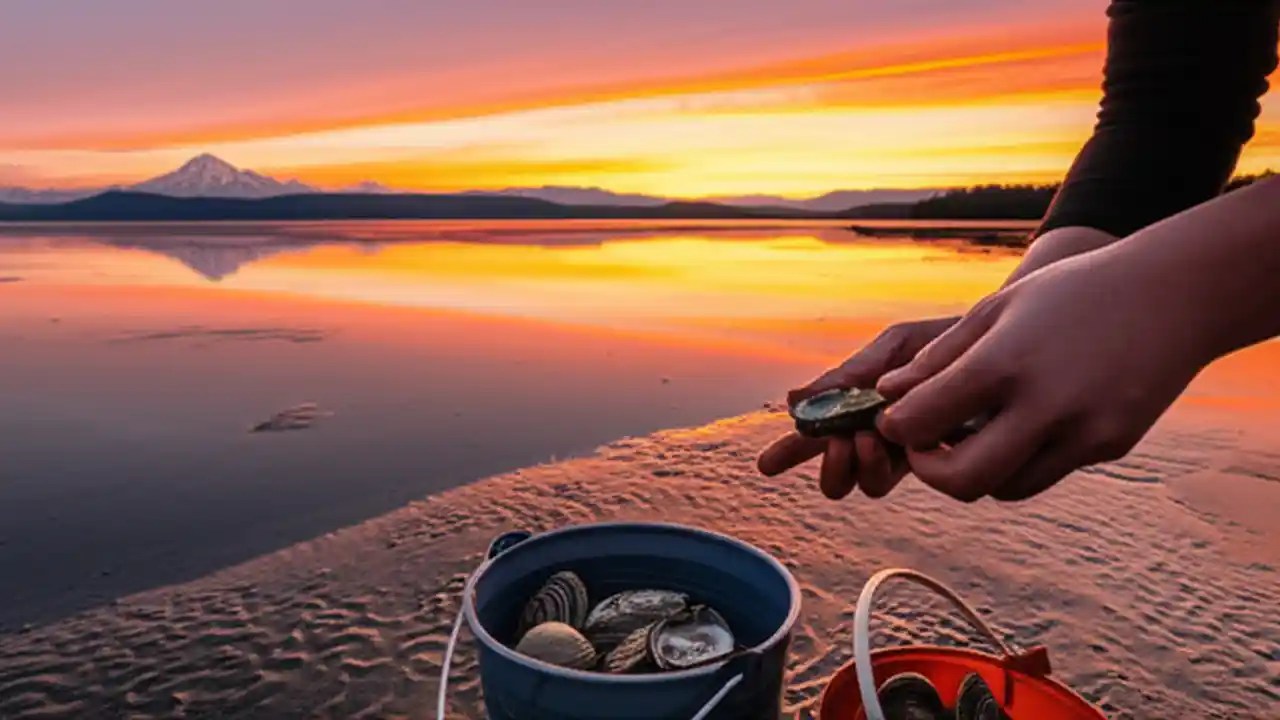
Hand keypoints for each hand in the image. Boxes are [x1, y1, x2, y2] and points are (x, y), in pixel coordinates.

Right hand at [756, 316, 958, 498]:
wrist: (1014, 340)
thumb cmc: (948, 341)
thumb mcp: (895, 348)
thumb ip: (851, 373)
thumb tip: (792, 400)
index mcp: (860, 408)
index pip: (815, 436)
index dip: (790, 454)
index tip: (769, 465)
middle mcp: (881, 437)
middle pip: (838, 476)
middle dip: (831, 466)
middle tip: (843, 441)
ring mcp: (912, 454)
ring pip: (869, 485)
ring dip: (863, 468)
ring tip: (874, 438)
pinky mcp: (946, 463)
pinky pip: (915, 481)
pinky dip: (902, 465)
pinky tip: (912, 442)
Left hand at [874, 246, 1210, 501]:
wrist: (1172, 294)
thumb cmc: (1071, 292)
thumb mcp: (996, 310)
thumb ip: (938, 358)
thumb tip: (886, 395)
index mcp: (1004, 363)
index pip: (924, 421)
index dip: (898, 427)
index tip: (896, 418)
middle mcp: (1045, 405)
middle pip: (961, 480)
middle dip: (930, 471)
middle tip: (925, 447)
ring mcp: (1083, 432)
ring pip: (1004, 488)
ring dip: (975, 472)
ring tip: (969, 435)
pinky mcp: (1109, 446)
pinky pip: (1046, 472)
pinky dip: (1019, 461)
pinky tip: (1018, 427)